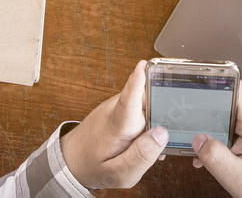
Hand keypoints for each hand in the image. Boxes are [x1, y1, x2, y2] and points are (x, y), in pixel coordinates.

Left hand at [60, 61, 168, 188]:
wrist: (71, 160)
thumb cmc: (92, 167)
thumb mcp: (118, 174)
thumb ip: (141, 157)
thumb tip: (161, 134)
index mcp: (116, 125)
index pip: (128, 99)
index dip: (138, 82)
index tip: (145, 65)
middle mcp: (116, 110)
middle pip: (148, 100)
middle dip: (165, 111)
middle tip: (170, 136)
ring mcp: (116, 106)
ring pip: (147, 104)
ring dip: (157, 120)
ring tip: (150, 145)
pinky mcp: (119, 108)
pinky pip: (141, 108)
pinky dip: (148, 122)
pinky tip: (145, 140)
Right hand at [192, 82, 241, 197]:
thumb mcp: (238, 177)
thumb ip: (215, 158)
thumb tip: (197, 140)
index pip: (233, 85)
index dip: (212, 82)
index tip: (193, 87)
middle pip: (223, 96)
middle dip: (204, 112)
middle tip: (192, 128)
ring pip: (223, 109)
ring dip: (209, 126)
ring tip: (202, 144)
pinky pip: (228, 119)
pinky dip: (217, 132)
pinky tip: (212, 149)